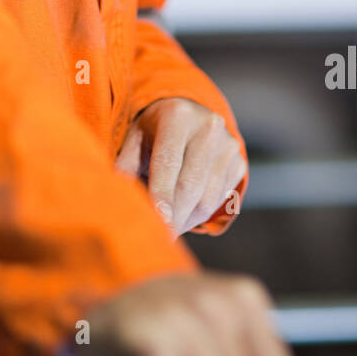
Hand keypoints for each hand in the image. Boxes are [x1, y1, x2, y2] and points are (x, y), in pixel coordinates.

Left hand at [115, 97, 246, 234]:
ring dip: (185, 221)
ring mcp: (228, 146)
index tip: (157, 224)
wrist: (190, 116)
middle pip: (190, 185)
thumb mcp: (134, 140)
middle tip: (157, 239)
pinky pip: (219, 201)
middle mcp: (208, 127)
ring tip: (167, 231)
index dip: (161, 195)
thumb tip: (117, 202)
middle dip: (172, 218)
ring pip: (207, 199)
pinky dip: (199, 216)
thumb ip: (125, 168)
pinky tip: (183, 218)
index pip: (168, 162)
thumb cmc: (154, 133)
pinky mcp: (239, 163)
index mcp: (177, 116)